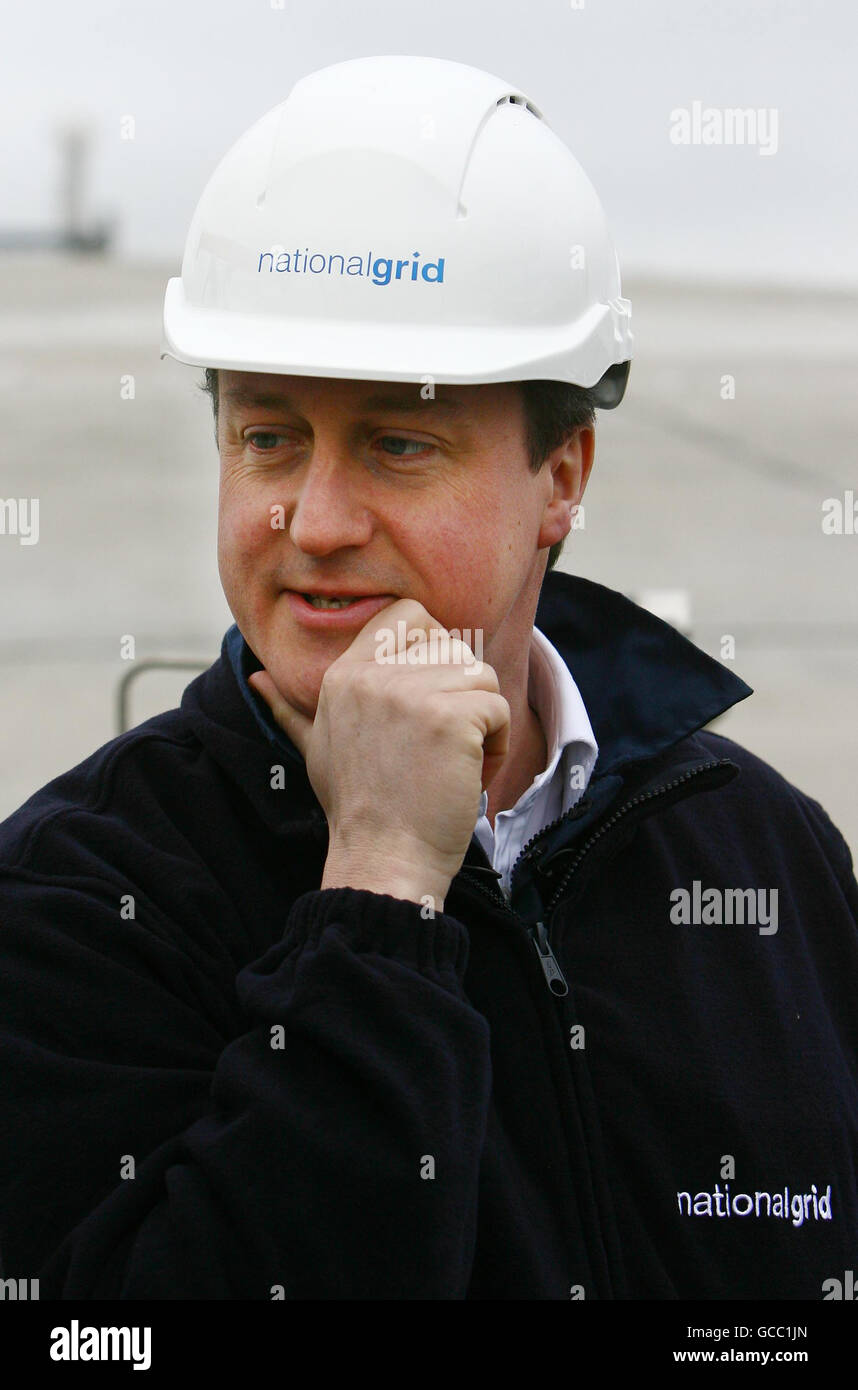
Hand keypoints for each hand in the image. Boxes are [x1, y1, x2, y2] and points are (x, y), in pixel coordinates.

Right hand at [248, 600, 509, 908]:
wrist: (383, 859)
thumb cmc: (358, 809)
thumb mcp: (315, 749)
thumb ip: (289, 708)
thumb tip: (257, 679)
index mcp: (344, 674)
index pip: (407, 615)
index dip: (432, 647)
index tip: (429, 699)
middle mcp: (373, 676)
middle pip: (453, 646)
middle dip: (461, 693)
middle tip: (441, 743)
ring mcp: (412, 694)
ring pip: (481, 676)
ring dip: (482, 722)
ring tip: (454, 762)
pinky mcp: (450, 718)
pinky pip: (498, 707)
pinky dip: (496, 744)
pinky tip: (469, 774)